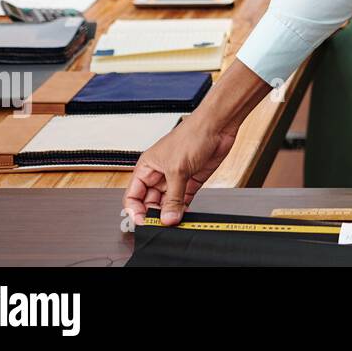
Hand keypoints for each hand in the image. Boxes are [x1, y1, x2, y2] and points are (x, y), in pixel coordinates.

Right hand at [123, 115, 238, 226]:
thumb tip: (166, 219)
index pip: (133, 195)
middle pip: (150, 202)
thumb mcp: (177, 169)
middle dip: (155, 214)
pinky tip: (185, 216)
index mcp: (147, 167)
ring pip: (167, 203)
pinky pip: (183, 200)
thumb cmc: (192, 134)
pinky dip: (183, 210)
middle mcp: (160, 174)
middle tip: (162, 224)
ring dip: (170, 214)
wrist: (218, 126)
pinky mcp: (192, 181)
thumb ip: (173, 197)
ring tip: (175, 221)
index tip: (143, 222)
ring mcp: (176, 178)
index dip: (136, 211)